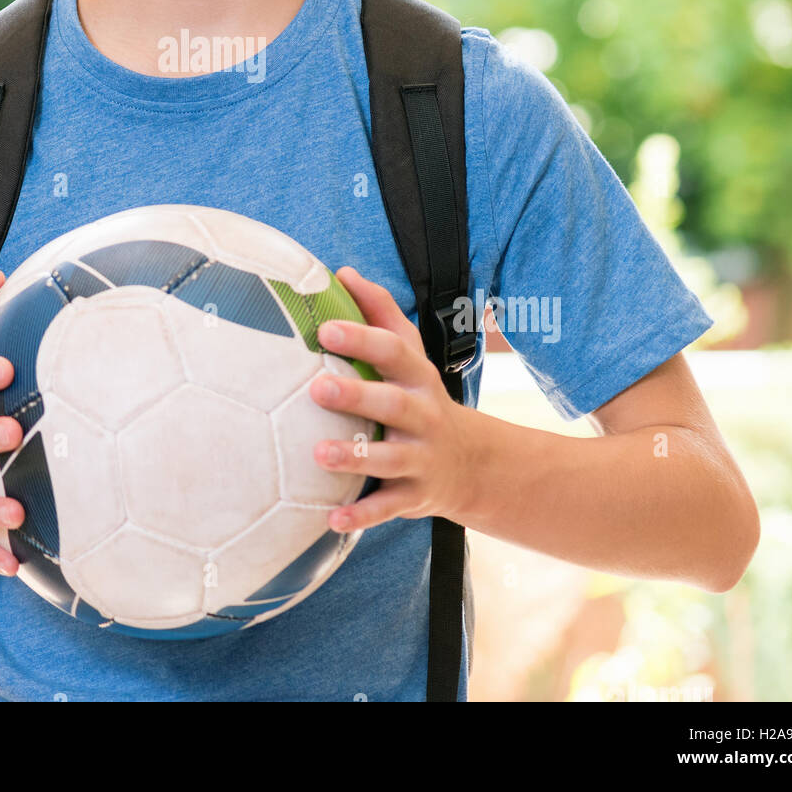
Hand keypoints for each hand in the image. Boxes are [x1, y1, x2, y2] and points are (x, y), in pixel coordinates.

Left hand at [310, 265, 489, 531]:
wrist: (474, 463)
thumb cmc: (420, 395)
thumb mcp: (410, 354)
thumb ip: (379, 312)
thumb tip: (341, 273)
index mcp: (417, 376)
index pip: (393, 350)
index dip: (362, 337)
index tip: (325, 327)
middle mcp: (423, 415)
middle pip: (392, 403)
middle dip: (357, 395)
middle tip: (317, 386)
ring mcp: (421, 457)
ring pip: (389, 457)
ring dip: (354, 456)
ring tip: (318, 454)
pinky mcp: (415, 496)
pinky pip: (387, 507)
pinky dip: (361, 515)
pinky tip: (331, 519)